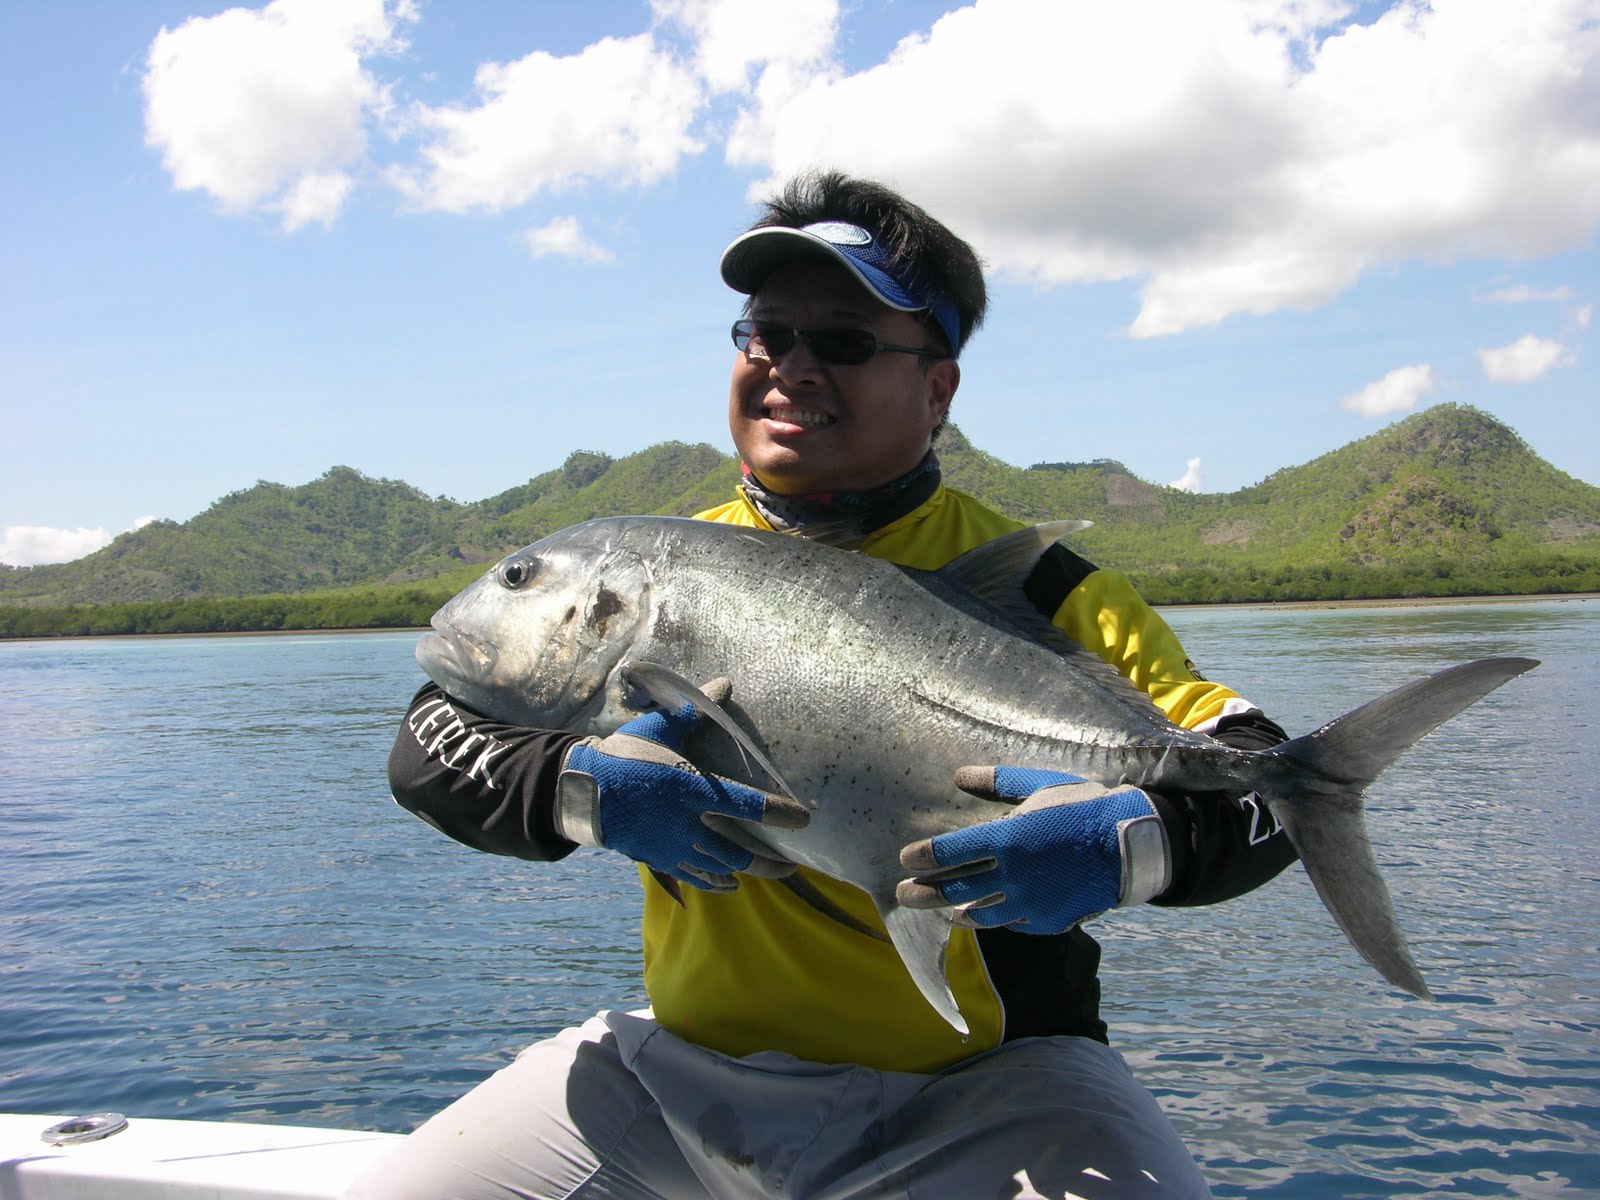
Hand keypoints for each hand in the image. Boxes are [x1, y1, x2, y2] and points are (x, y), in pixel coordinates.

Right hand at [556, 679, 808, 890]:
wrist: (584, 792)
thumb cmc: (624, 757)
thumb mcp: (660, 729)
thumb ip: (695, 711)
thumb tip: (724, 684)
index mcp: (694, 790)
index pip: (747, 806)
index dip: (779, 814)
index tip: (804, 820)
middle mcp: (688, 825)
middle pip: (739, 855)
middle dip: (770, 864)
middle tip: (792, 868)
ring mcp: (674, 847)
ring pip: (720, 871)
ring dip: (747, 874)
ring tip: (768, 874)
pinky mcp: (659, 860)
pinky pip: (695, 878)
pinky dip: (716, 884)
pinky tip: (728, 886)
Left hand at [896, 767, 1169, 932]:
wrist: (1131, 844)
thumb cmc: (1083, 806)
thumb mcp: (1039, 785)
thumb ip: (997, 782)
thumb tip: (960, 776)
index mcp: (1006, 839)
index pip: (950, 853)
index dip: (924, 858)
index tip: (906, 860)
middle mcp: (1012, 876)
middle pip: (956, 889)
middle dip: (924, 893)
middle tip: (902, 895)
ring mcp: (1030, 904)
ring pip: (982, 914)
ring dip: (957, 912)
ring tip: (945, 913)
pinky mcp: (1049, 921)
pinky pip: (1015, 924)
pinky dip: (999, 919)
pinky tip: (990, 916)